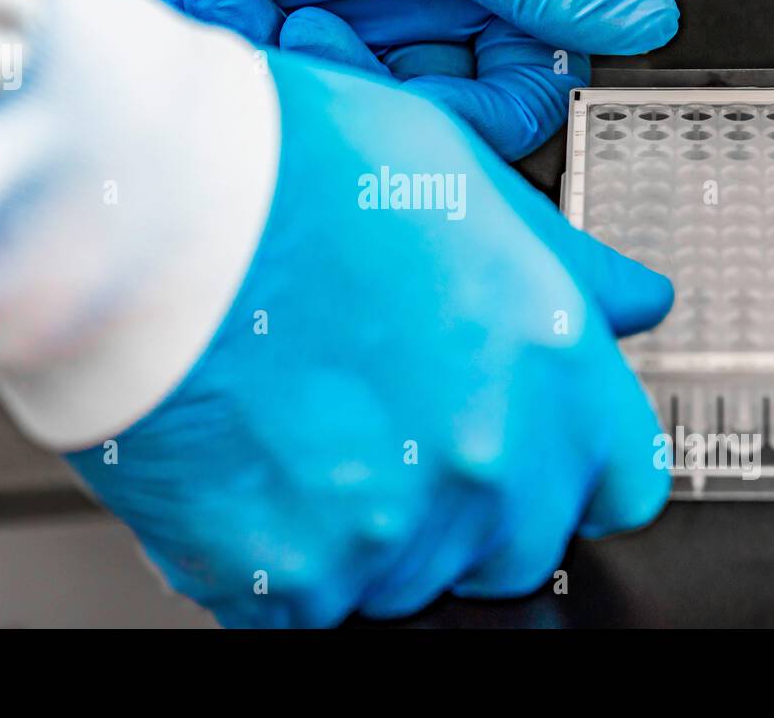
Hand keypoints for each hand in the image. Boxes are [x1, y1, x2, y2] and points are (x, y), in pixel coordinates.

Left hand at [55, 0, 678, 155]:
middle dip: (381, 87)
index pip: (526, 78)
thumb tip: (647, 20)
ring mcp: (343, 30)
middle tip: (327, 36)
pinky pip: (297, 103)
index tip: (440, 101)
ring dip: (313, 69)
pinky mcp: (278, 53)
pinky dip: (259, 58)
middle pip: (442, 111)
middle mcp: (413, 3)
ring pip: (366, 116)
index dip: (490, 106)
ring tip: (267, 1)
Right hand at [66, 50, 673, 626]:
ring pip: (410, 580)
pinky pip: (310, 604)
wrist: (140, 207)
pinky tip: (252, 468)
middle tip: (388, 427)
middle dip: (468, 504)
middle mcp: (486, 458)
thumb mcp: (457, 175)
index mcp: (548, 363)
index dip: (569, 466)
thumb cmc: (286, 169)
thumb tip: (633, 301)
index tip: (524, 449)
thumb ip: (563, 267)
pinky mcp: (285, 577)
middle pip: (517, 549)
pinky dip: (283, 559)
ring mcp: (388, 529)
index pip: (621, 483)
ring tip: (303, 428)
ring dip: (370, 530)